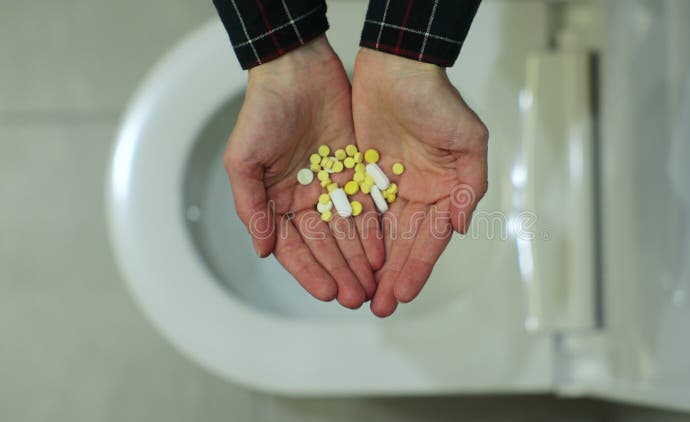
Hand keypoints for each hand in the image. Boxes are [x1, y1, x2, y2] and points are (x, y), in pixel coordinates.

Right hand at [223, 37, 383, 308]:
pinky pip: (368, 207)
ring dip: (359, 260)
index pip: (293, 248)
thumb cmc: (262, 112)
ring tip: (373, 285)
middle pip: (325, 247)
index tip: (327, 293)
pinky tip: (383, 252)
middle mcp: (305, 201)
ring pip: (348, 233)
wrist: (298, 69)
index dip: (309, 272)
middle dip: (340, 273)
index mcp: (276, 202)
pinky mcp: (357, 171)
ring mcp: (332, 187)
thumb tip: (262, 250)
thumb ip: (252, 206)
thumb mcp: (244, 160)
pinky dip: (374, 231)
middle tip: (356, 298)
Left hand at [351, 48, 488, 316]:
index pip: (430, 238)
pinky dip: (353, 238)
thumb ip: (469, 186)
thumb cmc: (437, 98)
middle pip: (404, 244)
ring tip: (360, 295)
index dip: (417, 266)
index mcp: (444, 191)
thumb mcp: (468, 139)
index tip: (404, 293)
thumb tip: (459, 228)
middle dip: (392, 277)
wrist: (396, 66)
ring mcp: (390, 187)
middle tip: (379, 307)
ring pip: (380, 236)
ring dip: (371, 266)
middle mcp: (419, 195)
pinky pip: (358, 213)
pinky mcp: (363, 176)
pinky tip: (344, 260)